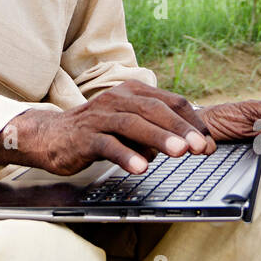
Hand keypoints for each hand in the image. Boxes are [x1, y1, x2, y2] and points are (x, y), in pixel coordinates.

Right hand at [0, 80, 215, 175]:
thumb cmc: (97, 131)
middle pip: (155, 110)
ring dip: (159, 138)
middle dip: (181, 129)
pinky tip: (141, 168)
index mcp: (133, 92)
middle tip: (201, 148)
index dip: (192, 122)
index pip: (170, 102)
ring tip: (180, 153)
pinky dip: (126, 155)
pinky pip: (108, 144)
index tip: (209, 143)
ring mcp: (100, 116)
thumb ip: (156, 132)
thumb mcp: (130, 127)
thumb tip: (190, 146)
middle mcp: (117, 99)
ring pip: (133, 123)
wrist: (51, 136)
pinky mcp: (85, 136)